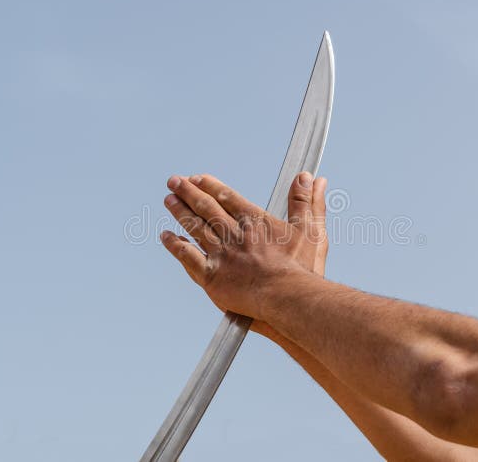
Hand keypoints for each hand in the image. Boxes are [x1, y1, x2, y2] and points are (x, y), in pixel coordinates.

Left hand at [161, 172, 327, 319]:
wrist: (287, 299)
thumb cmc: (302, 269)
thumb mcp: (311, 230)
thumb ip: (307, 202)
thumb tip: (310, 177)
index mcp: (255, 221)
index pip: (227, 196)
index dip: (210, 185)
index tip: (197, 177)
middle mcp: (234, 234)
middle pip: (206, 207)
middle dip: (188, 192)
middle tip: (174, 181)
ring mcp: (220, 254)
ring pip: (194, 227)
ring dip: (180, 211)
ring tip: (168, 200)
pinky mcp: (211, 276)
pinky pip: (187, 256)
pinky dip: (175, 245)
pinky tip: (166, 236)